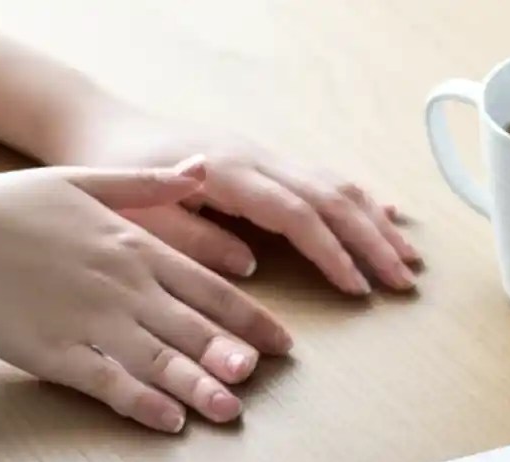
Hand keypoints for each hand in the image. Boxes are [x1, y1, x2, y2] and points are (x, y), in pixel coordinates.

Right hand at [0, 156, 290, 432]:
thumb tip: (201, 172)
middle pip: (194, 328)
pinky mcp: (55, 352)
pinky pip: (109, 383)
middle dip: (235, 356)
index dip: (251, 319)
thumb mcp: (84, 180)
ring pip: (161, 360)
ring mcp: (91, 321)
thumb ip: (149, 184)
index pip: (211, 288)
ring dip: (200, 388)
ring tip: (232, 411)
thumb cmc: (7, 205)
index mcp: (136, 246)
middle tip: (267, 380)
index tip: (282, 343)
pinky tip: (169, 422)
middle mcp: (124, 286)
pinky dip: (142, 403)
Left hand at [52, 107, 419, 294]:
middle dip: (373, 241)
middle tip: (405, 280)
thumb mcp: (139, 220)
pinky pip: (325, 177)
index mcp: (227, 173)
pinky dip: (361, 199)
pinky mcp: (267, 159)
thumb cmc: (113, 175)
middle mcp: (256, 158)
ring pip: (337, 185)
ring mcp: (266, 155)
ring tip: (410, 257)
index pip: (297, 215)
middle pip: (332, 198)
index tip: (358, 287)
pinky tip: (388, 215)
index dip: (332, 252)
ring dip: (377, 223)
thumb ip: (194, 240)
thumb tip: (249, 266)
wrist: (100, 127)